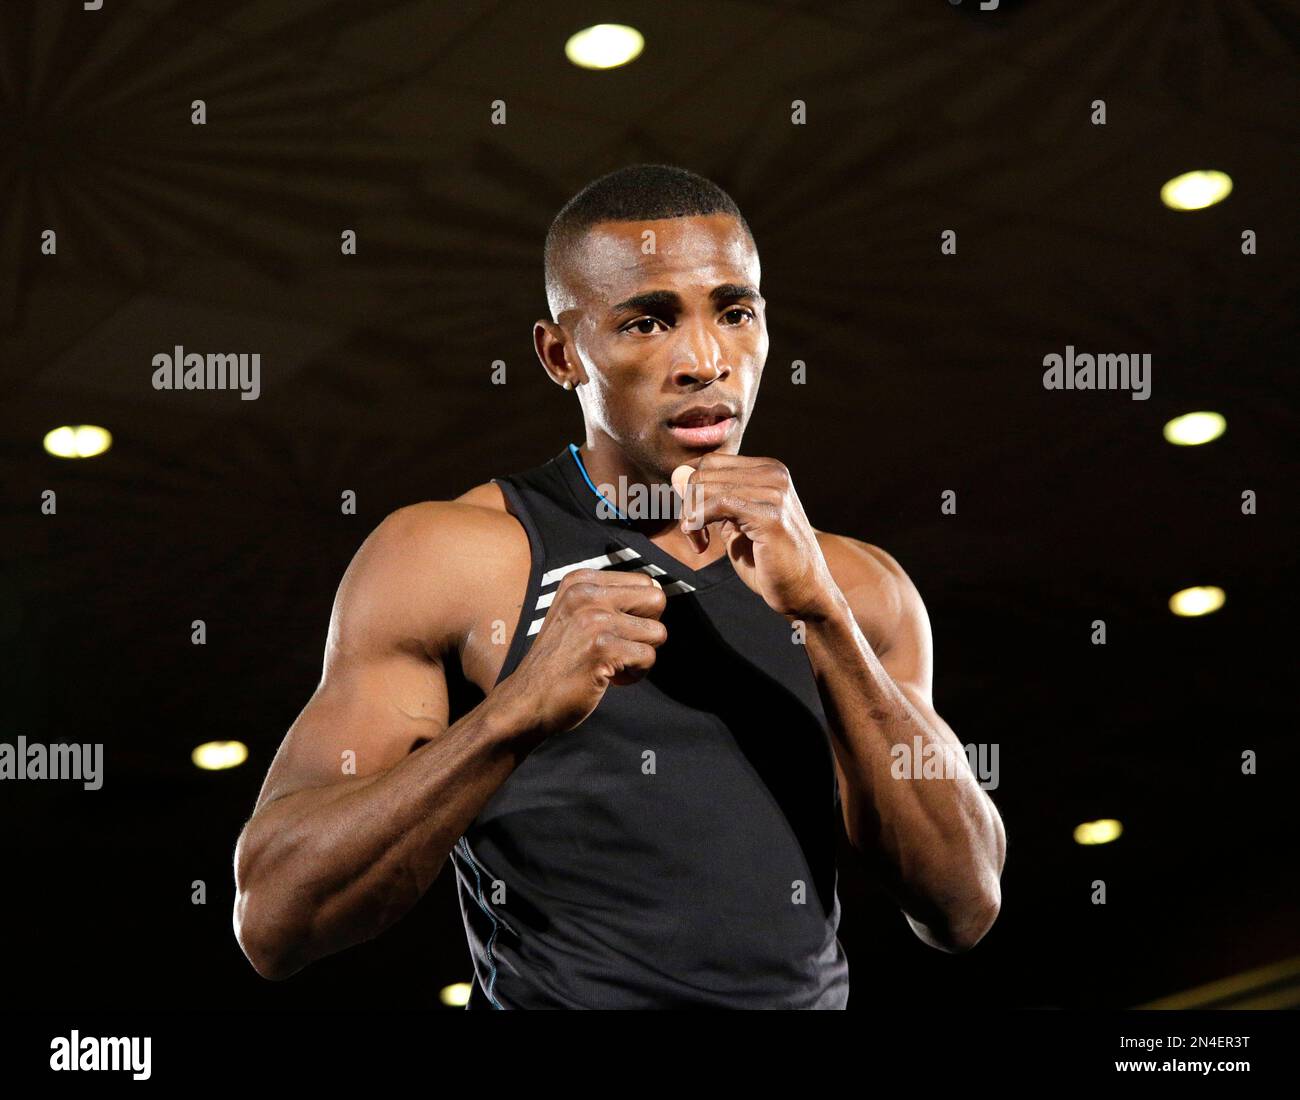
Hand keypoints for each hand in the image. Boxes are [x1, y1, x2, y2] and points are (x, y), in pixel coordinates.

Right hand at [496, 568, 667, 735]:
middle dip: (648, 628)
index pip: (644, 583)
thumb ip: (609, 599)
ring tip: (611, 664)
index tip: (616, 631)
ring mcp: (594, 620)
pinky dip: (634, 675)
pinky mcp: (602, 648)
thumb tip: (658, 592)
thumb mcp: (575, 614)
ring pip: (657, 632)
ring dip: (640, 655)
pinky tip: (608, 677)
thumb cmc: (557, 663)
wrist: (526, 701)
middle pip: (656, 600)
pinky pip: (648, 658)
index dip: (640, 613)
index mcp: (581, 581)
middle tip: (622, 647)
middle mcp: (587, 593)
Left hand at [672, 454, 841, 619]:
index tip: (692, 522)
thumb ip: (710, 500)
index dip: (693, 491)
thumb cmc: (769, 562)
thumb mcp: (733, 524)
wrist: (803, 592)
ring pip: (707, 486)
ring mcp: (775, 492)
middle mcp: (775, 474)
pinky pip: (719, 504)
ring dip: (691, 517)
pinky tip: (698, 542)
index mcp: (768, 470)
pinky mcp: (771, 515)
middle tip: (693, 535)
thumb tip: (677, 474)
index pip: (711, 463)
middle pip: (704, 472)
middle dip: (688, 505)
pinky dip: (699, 520)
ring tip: (697, 542)